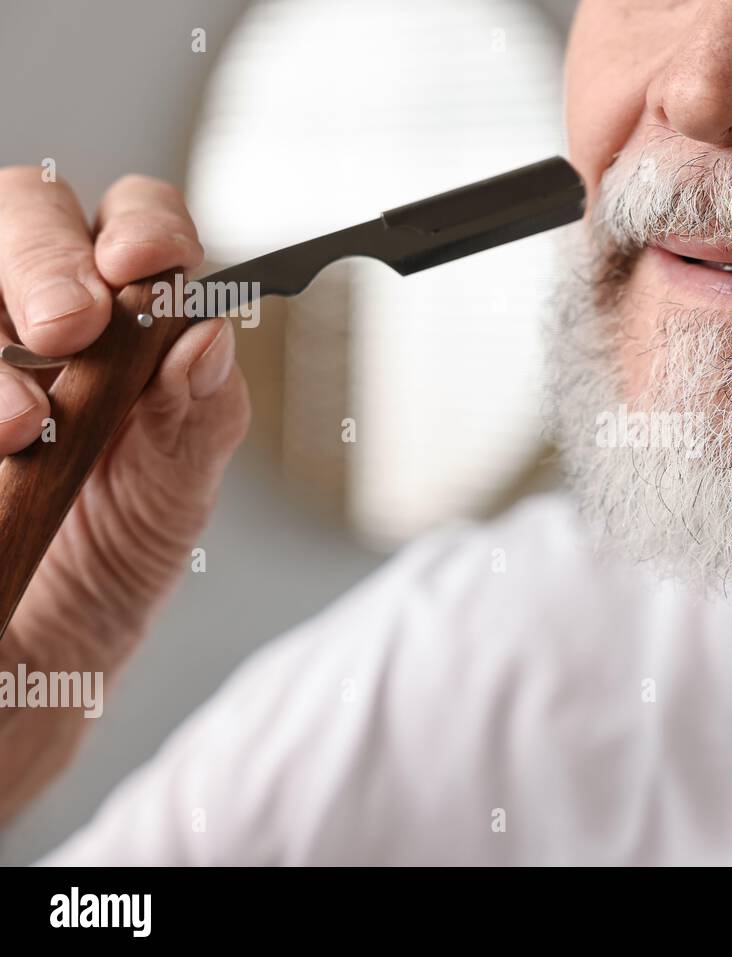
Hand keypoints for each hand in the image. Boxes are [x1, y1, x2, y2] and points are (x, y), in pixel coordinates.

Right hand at [0, 167, 248, 819]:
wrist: (29, 654)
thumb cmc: (110, 557)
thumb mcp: (170, 497)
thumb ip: (192, 416)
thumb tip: (209, 337)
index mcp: (129, 317)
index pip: (139, 223)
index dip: (145, 228)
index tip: (145, 270)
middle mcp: (39, 310)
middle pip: (28, 213)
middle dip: (44, 259)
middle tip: (67, 328)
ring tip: (17, 428)